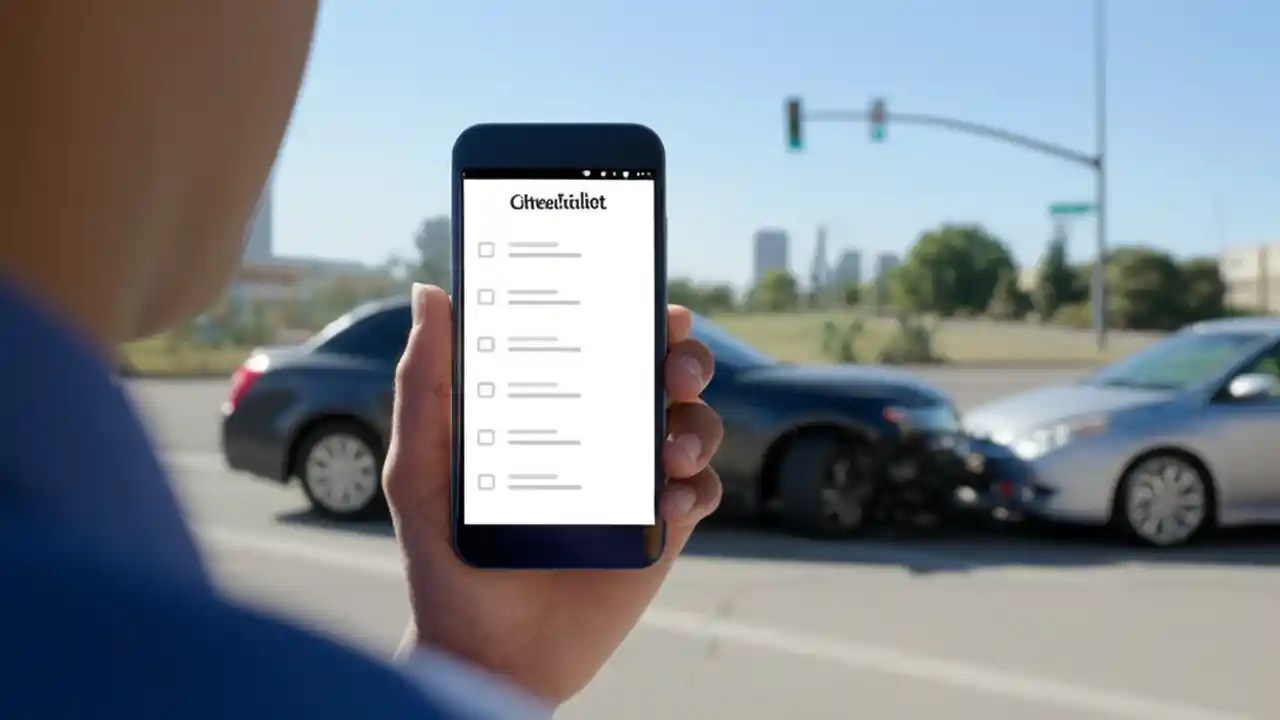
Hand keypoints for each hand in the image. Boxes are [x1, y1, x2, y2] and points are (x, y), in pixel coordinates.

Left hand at [383, 284, 722, 705]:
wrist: (489, 656)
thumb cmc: (445, 564)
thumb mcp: (420, 472)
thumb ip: (423, 386)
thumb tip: (428, 294)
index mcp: (553, 415)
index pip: (601, 348)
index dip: (632, 316)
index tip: (646, 299)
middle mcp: (600, 441)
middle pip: (663, 379)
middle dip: (686, 360)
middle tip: (678, 367)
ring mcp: (633, 485)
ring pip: (694, 428)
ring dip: (697, 426)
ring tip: (668, 454)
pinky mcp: (661, 534)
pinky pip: (701, 492)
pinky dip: (698, 487)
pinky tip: (668, 504)